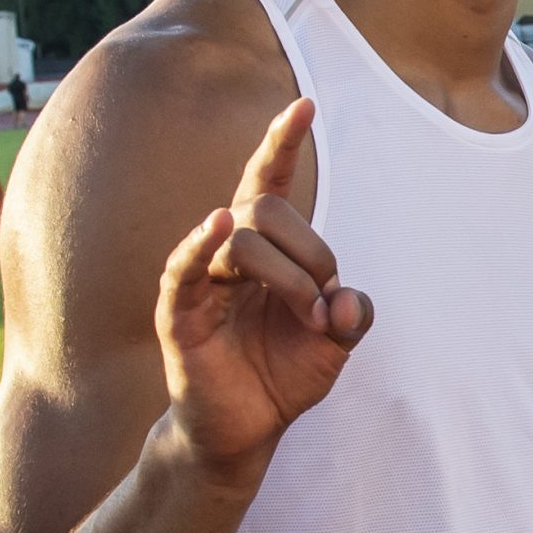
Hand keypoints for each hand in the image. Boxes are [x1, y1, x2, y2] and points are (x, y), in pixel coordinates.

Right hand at [156, 99, 371, 475]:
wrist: (250, 429)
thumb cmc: (285, 373)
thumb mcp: (337, 341)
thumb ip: (354, 313)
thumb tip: (346, 299)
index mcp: (267, 250)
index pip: (270, 183)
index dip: (283, 143)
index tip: (304, 103)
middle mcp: (230, 253)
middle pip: (270, 211)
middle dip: (315, 253)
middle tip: (326, 303)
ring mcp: (201, 278)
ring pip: (244, 240)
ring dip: (292, 278)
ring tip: (309, 318)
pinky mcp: (179, 311)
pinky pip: (184, 266)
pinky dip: (200, 242)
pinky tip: (217, 224)